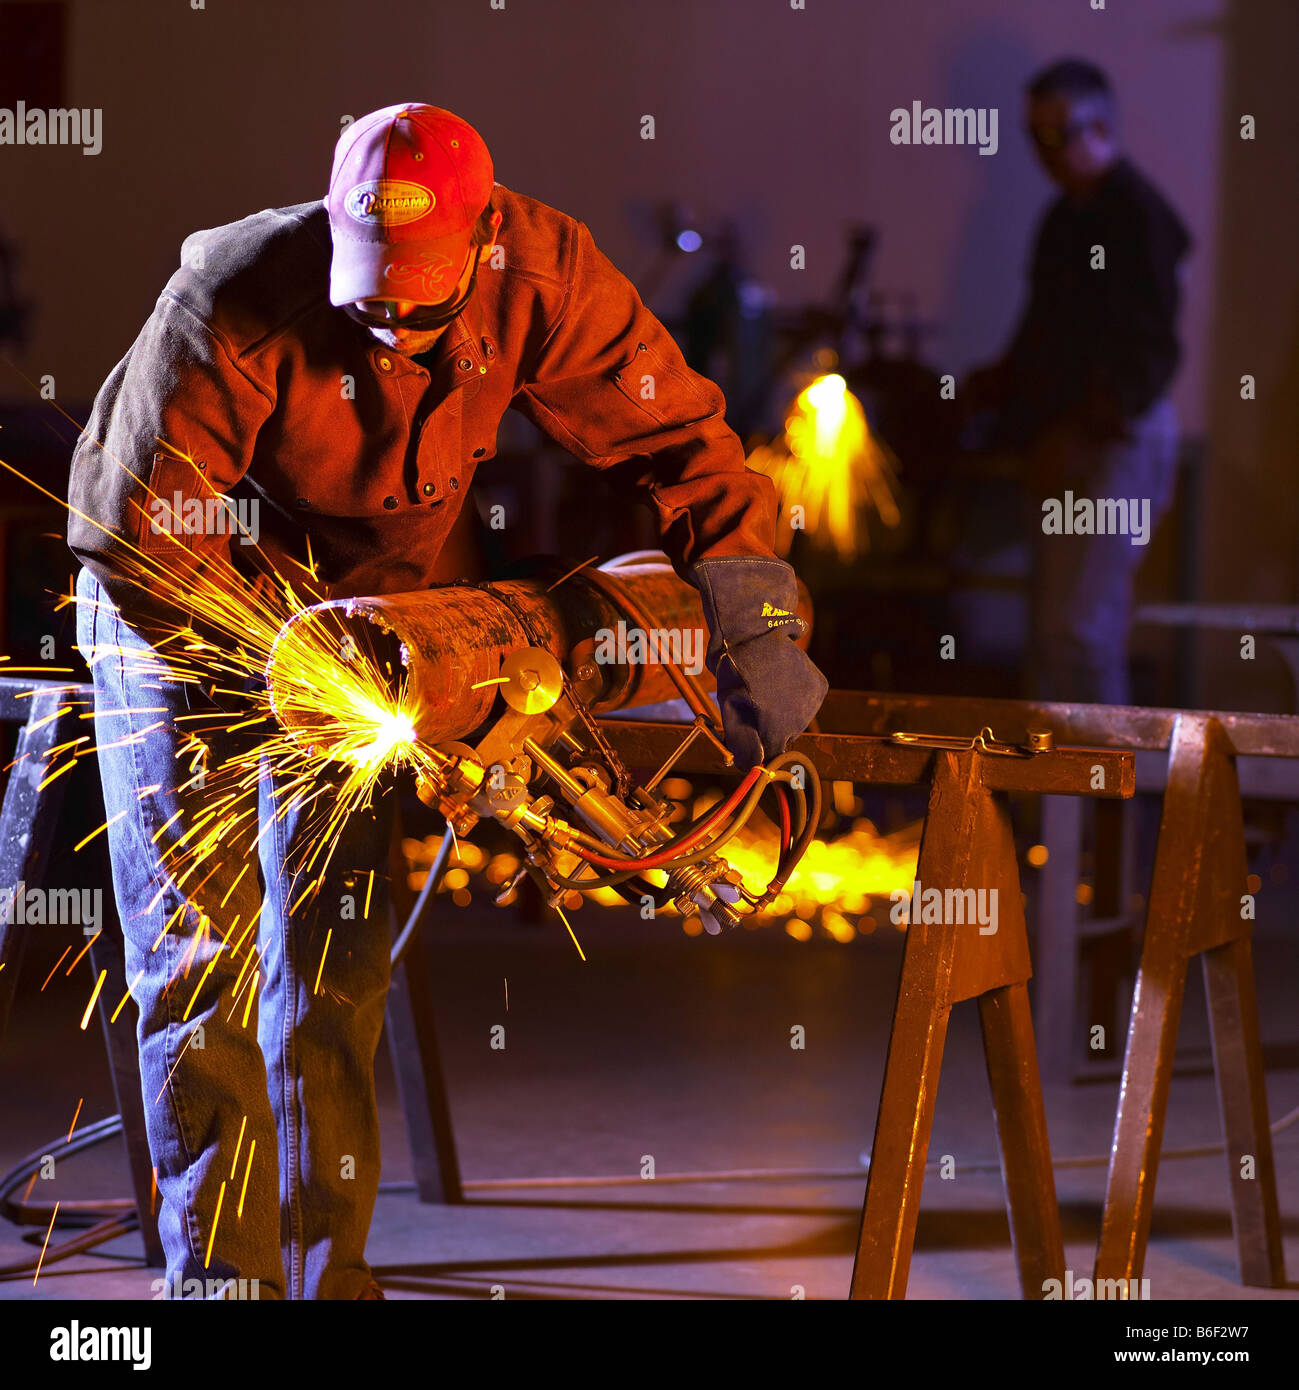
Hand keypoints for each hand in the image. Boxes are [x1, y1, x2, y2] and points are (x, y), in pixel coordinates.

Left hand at [689, 555, 828, 768]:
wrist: (755, 632)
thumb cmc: (735, 672)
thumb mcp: (729, 709)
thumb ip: (742, 743)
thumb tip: (750, 767)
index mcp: (776, 724)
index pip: (773, 754)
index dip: (760, 748)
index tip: (750, 735)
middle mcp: (800, 716)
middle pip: (786, 738)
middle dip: (770, 729)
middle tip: (753, 704)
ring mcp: (812, 700)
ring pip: (797, 721)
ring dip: (783, 713)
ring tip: (766, 690)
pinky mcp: (819, 686)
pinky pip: (807, 704)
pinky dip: (796, 699)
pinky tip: (782, 682)